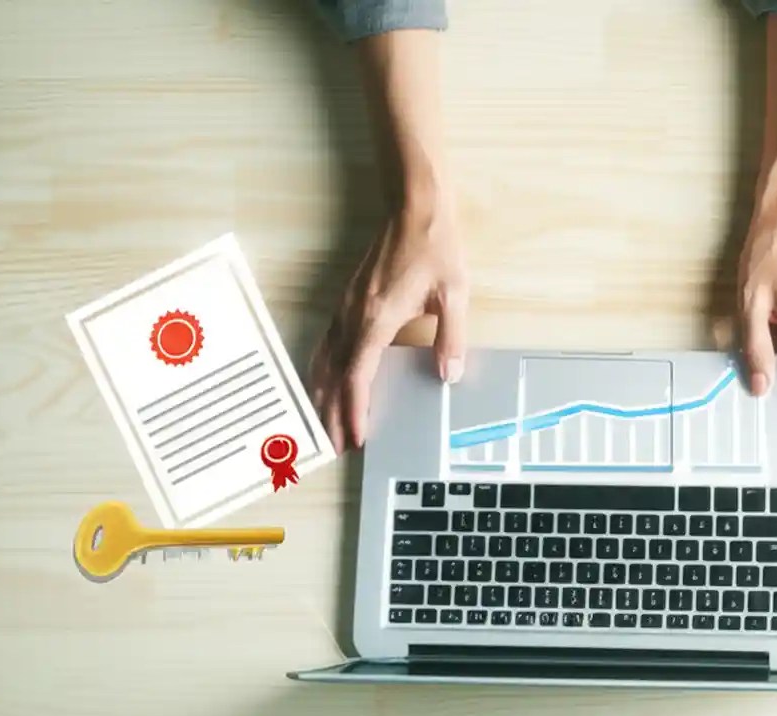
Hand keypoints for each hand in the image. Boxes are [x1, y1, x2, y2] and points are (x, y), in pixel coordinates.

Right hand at [310, 203, 467, 452]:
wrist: (414, 206)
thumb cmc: (435, 246)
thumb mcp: (454, 293)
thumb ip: (451, 338)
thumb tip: (448, 376)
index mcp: (376, 319)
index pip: (358, 376)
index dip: (355, 410)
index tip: (356, 437)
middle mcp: (353, 316)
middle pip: (333, 375)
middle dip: (331, 412)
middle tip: (332, 446)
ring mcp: (345, 307)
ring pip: (324, 360)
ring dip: (322, 393)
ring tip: (323, 423)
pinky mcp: (347, 299)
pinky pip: (326, 343)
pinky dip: (322, 369)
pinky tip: (324, 381)